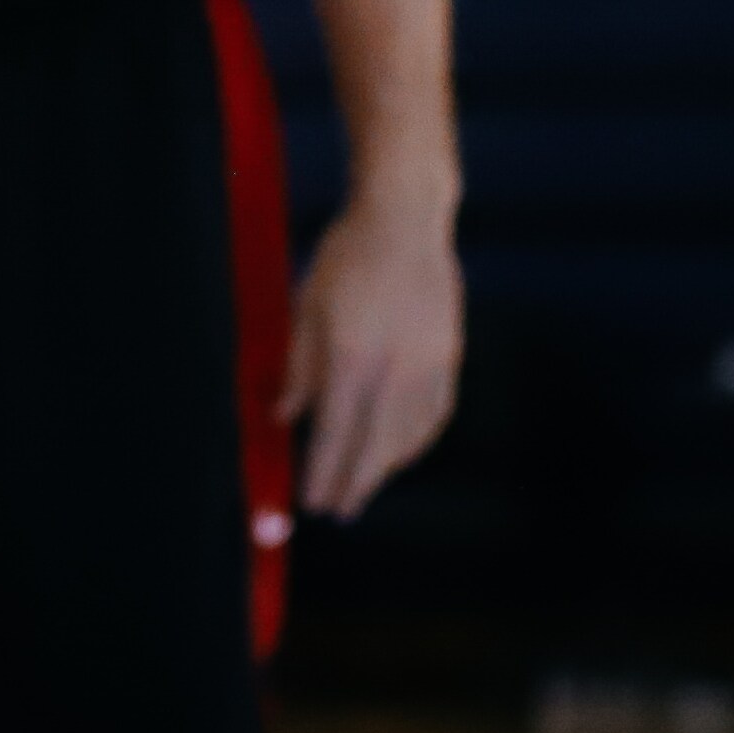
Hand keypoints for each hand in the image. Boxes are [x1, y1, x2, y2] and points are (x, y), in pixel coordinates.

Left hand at [285, 202, 460, 518]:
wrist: (404, 221)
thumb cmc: (344, 258)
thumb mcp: (305, 307)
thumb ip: (298, 368)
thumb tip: (284, 416)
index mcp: (352, 356)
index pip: (335, 432)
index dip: (323, 472)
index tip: (311, 501)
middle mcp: (394, 368)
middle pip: (375, 445)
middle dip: (355, 483)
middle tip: (338, 510)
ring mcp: (429, 365)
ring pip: (408, 435)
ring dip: (385, 466)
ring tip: (363, 483)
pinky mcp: (450, 357)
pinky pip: (434, 414)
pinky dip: (416, 440)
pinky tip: (401, 450)